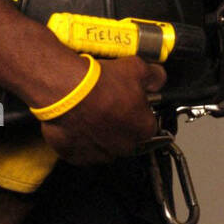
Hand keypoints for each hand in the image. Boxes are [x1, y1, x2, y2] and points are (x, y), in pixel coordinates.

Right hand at [38, 56, 166, 166]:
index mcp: (144, 130)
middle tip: (108, 101)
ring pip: (103, 144)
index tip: (130, 99)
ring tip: (89, 108)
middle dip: (119, 121)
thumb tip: (157, 78)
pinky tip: (75, 119)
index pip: (149, 122)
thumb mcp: (137, 67)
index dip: (139, 108)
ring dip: (99, 131)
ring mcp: (98, 155)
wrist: (66, 91)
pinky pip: (80, 148)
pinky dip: (78, 136)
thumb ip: (154, 76)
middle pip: (126, 135)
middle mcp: (124, 148)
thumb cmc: (100, 84)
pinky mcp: (75, 156)